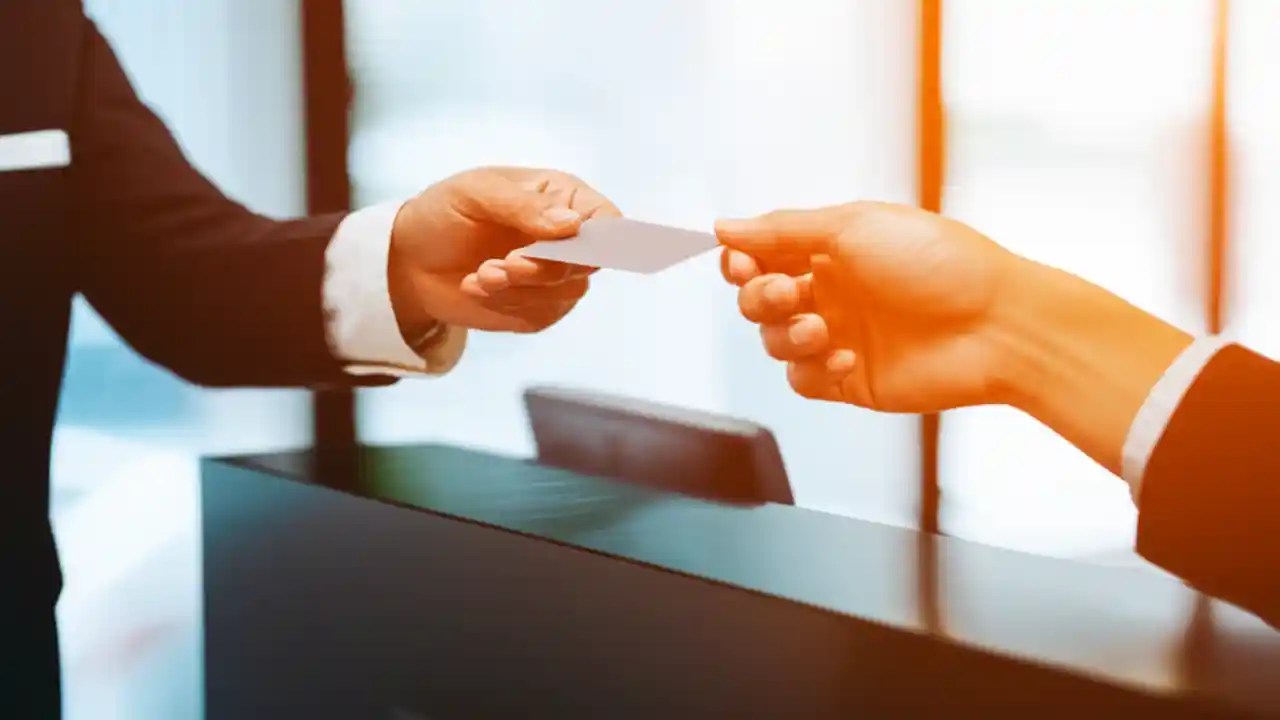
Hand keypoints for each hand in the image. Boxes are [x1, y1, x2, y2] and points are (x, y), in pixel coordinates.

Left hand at [390, 166, 619, 333]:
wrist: (410, 259)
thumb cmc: (445, 213)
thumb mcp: (476, 194)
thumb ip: (525, 206)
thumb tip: (573, 224)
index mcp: (564, 198)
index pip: (608, 221)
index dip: (603, 238)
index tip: (574, 247)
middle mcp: (568, 239)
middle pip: (589, 263)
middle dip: (544, 267)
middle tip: (504, 264)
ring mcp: (556, 277)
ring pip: (566, 293)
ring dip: (520, 288)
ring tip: (479, 274)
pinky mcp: (538, 308)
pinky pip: (541, 314)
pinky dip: (506, 304)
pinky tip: (476, 286)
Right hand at [716, 201, 1020, 411]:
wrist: (997, 326)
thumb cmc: (940, 262)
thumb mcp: (853, 227)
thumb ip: (782, 230)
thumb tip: (723, 226)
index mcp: (832, 249)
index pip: (762, 255)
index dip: (741, 261)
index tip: (741, 262)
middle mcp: (833, 292)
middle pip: (758, 299)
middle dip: (760, 296)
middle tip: (787, 293)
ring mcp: (840, 336)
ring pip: (774, 341)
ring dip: (785, 334)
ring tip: (820, 329)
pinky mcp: (850, 380)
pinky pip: (802, 380)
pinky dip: (811, 368)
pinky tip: (846, 357)